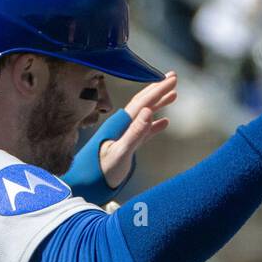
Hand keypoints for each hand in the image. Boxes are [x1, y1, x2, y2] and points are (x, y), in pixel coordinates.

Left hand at [100, 73, 177, 188]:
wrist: (87, 184)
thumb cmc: (102, 170)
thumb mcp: (120, 152)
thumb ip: (134, 133)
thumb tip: (148, 111)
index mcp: (121, 124)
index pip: (143, 101)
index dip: (158, 89)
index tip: (172, 78)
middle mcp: (122, 125)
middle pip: (143, 102)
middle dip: (158, 88)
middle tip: (174, 76)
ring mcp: (125, 134)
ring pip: (145, 113)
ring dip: (159, 103)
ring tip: (173, 94)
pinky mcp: (127, 144)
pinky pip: (144, 130)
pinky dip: (155, 124)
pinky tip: (165, 121)